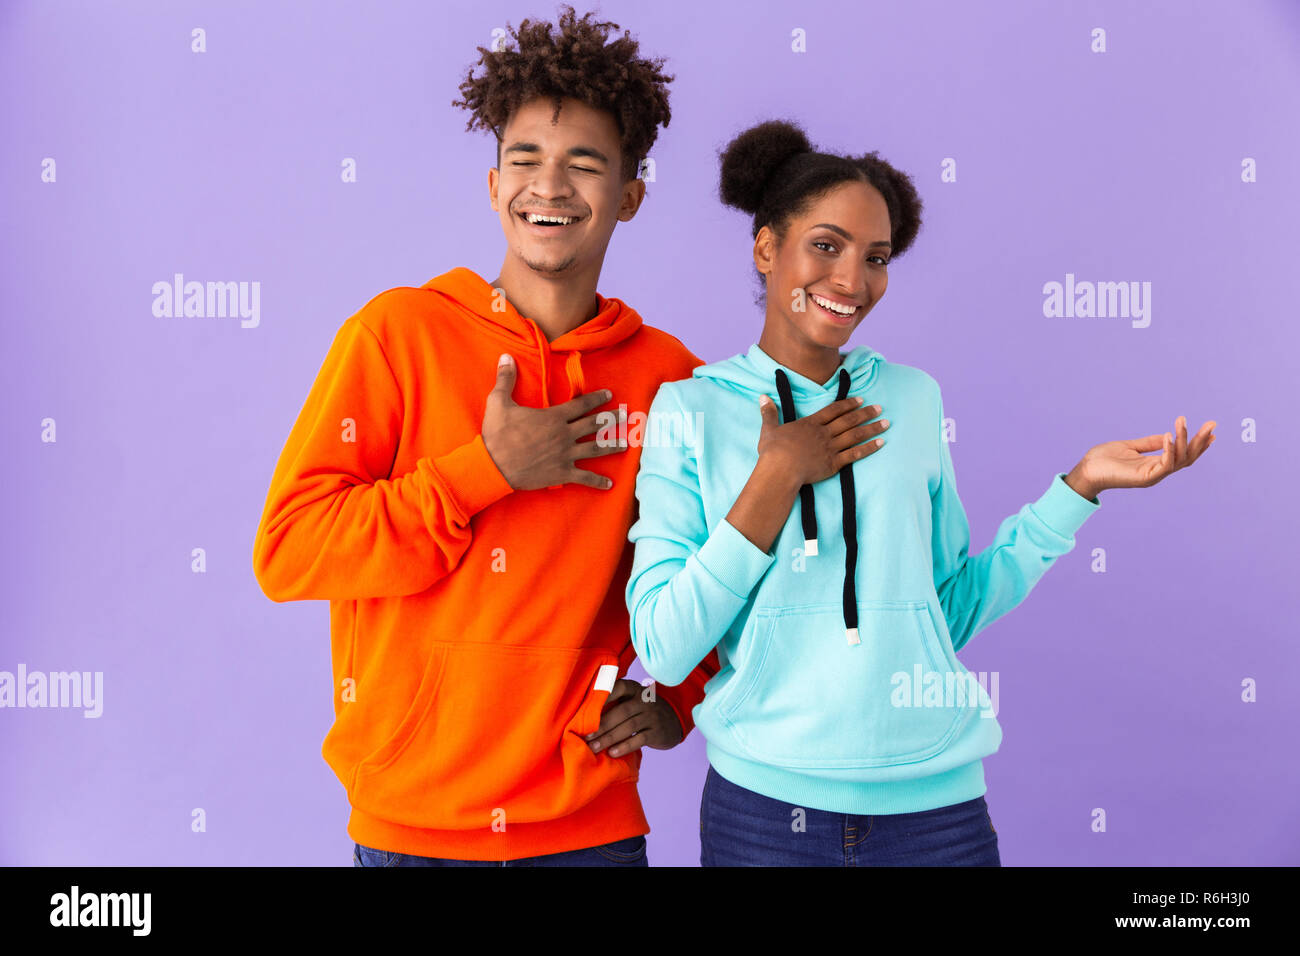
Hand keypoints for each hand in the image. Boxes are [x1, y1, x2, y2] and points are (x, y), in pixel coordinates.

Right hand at [481, 353, 626, 490]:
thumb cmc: (496, 434)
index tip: (609, 394)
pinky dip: (598, 481)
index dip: (596, 399)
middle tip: (626, 416)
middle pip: (594, 425)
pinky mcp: (561, 473)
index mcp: (553, 417)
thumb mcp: (498, 402)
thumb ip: (506, 379)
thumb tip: (506, 356)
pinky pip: (584, 477)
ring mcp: (565, 455)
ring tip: (625, 445)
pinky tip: (610, 484)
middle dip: (611, 419)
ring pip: (594, 449)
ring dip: (612, 446)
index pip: (581, 405)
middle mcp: (564, 435)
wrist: (493, 466)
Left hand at [585, 679, 682, 757]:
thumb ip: (615, 702)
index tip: (587, 708)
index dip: (604, 695)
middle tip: (585, 736)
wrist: (673, 720)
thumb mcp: (633, 699)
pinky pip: (639, 739)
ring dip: (609, 738)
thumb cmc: (642, 710)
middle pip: (621, 711)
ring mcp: (652, 716)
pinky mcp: (657, 732)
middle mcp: (645, 700)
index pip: (619, 687)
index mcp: (635, 689)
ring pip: (629, 726)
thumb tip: (584, 714)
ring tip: (594, 747)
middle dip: (602, 725)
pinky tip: (612, 753)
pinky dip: (625, 746)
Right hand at [756, 394, 887, 485]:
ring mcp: (830, 448)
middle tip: (879, 408)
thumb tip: (763, 397)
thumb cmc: (773, 452)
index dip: (848, 404)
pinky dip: (868, 448)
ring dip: (871, 428)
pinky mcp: (834, 463)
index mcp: (810, 424)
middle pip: (849, 420)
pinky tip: (880, 443)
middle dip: (865, 413)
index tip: (861, 400)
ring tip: (886, 423)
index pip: (833, 410)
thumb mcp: (769, 430)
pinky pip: (855, 454)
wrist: (780, 470)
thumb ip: (769, 413)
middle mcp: (823, 433)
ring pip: (855, 435)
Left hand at [1065, 416, 1215, 498]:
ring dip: (1184, 440)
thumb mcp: (1131, 446)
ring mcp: (1153, 476)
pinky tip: (1170, 435)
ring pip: (1179, 460)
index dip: (1197, 443)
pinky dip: (1169, 449)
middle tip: (1212, 424)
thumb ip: (1150, 443)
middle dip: (1200, 441)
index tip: (1211, 430)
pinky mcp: (1145, 478)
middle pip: (1187, 458)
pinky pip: (1165, 464)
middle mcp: (1157, 472)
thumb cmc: (1104, 459)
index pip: (1183, 455)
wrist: (1086, 470)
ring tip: (1183, 422)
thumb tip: (1169, 435)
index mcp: (1155, 465)